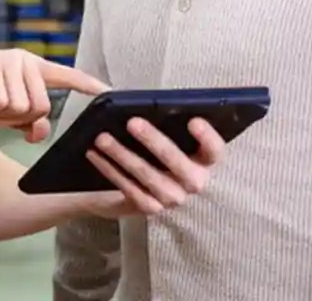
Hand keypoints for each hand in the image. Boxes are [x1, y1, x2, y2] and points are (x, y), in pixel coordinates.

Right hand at [0, 50, 108, 141]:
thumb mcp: (5, 114)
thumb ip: (26, 122)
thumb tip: (40, 134)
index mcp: (31, 68)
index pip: (65, 76)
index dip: (88, 85)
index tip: (109, 90)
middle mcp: (24, 60)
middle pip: (41, 106)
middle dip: (18, 118)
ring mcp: (8, 61)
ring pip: (21, 107)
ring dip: (0, 114)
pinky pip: (0, 103)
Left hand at [78, 117, 225, 218]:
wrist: (135, 189)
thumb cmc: (155, 153)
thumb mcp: (165, 138)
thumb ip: (166, 124)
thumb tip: (147, 104)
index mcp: (203, 161)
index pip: (214, 151)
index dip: (208, 138)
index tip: (194, 120)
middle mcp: (193, 183)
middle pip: (178, 163)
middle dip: (154, 141)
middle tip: (132, 122)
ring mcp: (172, 198)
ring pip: (148, 176)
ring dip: (123, 155)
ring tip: (103, 138)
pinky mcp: (150, 208)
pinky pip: (129, 188)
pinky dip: (110, 170)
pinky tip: (96, 155)